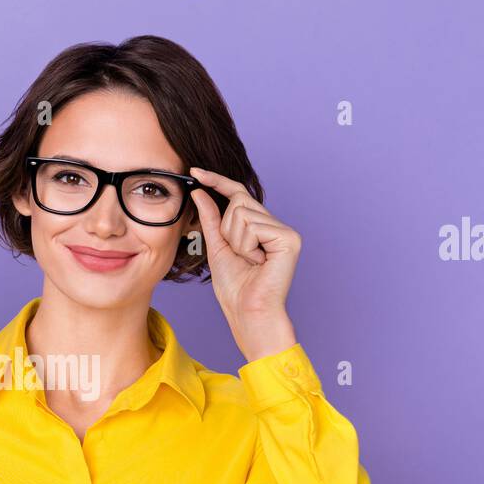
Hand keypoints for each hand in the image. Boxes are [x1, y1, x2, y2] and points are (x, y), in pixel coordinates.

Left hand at [188, 167, 299, 361]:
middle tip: (239, 255)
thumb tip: (200, 191)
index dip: (217, 180)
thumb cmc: (235, 287)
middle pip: (237, 200)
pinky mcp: (289, 237)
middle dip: (226, 229)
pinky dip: (246, 246)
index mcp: (260, 226)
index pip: (238, 193)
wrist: (247, 312)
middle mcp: (274, 224)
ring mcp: (284, 230)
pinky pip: (252, 225)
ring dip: (235, 240)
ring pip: (242, 212)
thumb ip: (211, 218)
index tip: (194, 171)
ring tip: (249, 261)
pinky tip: (257, 262)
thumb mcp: (216, 246)